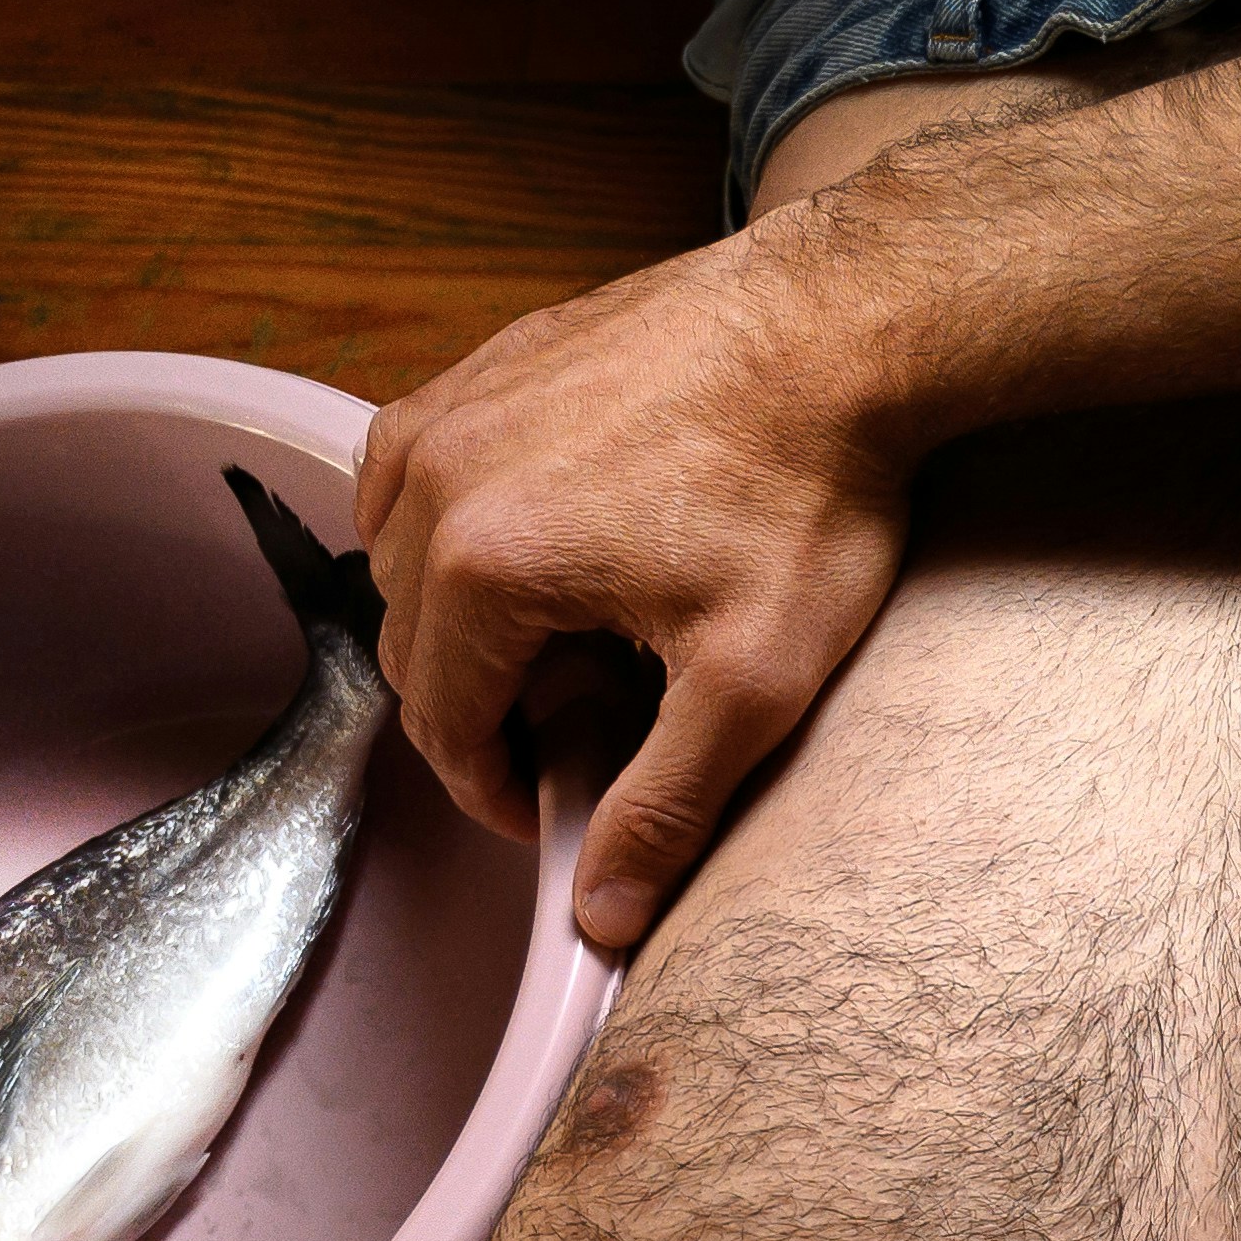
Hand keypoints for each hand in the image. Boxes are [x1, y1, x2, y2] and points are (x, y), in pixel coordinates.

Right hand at [354, 226, 909, 954]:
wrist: (840, 323)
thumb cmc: (806, 489)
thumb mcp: (752, 681)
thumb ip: (665, 803)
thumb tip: (603, 918)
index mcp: (484, 567)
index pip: (441, 723)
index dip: (497, 790)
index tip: (559, 810)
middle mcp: (438, 480)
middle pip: (413, 647)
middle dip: (484, 711)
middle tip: (581, 731)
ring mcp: (453, 409)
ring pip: (399, 560)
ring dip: (462, 621)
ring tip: (570, 644)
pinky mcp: (484, 366)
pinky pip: (416, 476)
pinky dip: (451, 530)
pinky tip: (538, 548)